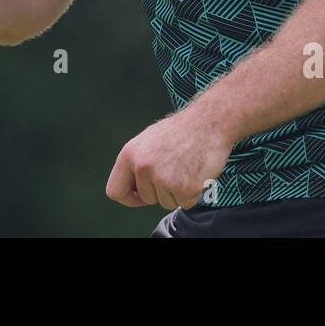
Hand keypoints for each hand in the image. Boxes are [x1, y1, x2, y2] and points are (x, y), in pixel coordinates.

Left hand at [105, 107, 234, 210]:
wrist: (209, 121)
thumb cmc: (180, 131)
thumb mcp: (147, 141)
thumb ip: (136, 163)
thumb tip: (130, 187)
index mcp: (129, 155)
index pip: (115, 191)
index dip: (129, 197)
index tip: (140, 196)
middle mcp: (143, 167)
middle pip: (146, 199)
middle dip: (160, 191)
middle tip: (175, 169)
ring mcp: (163, 179)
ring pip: (166, 202)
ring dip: (177, 192)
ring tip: (185, 167)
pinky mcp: (184, 188)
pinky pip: (185, 204)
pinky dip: (193, 194)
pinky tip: (196, 173)